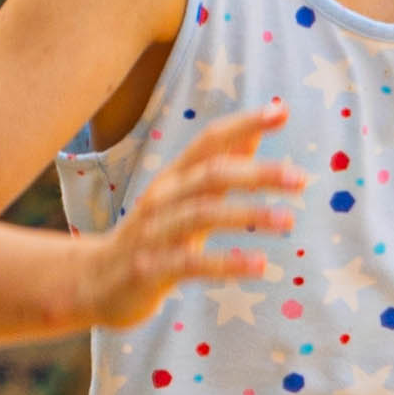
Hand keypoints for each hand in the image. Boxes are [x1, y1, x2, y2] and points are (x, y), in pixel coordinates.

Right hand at [74, 102, 300, 330]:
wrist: (93, 282)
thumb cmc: (152, 235)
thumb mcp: (183, 197)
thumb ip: (220, 165)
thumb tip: (259, 129)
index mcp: (173, 177)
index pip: (208, 140)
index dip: (243, 124)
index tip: (280, 112)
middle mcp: (162, 198)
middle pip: (211, 174)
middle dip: (257, 173)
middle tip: (300, 179)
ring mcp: (153, 233)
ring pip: (202, 214)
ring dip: (248, 215)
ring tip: (288, 220)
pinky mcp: (149, 269)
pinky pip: (191, 263)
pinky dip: (227, 263)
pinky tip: (259, 265)